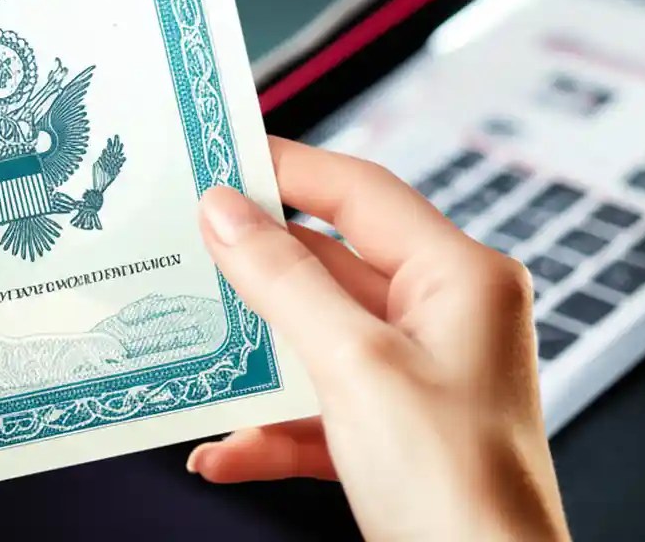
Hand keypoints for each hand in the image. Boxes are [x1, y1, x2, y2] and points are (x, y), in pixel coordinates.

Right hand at [189, 138, 569, 540]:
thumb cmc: (456, 489)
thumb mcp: (354, 366)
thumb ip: (284, 281)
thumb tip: (225, 212)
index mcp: (460, 278)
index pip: (361, 191)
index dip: (286, 168)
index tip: (219, 156)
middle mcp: (444, 317)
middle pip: (328, 266)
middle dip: (253, 271)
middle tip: (184, 247)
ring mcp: (416, 376)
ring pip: (313, 341)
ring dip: (252, 362)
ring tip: (193, 351)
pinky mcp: (390, 431)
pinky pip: (315, 409)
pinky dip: (268, 429)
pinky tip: (224, 451)